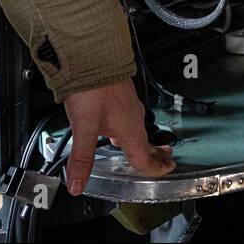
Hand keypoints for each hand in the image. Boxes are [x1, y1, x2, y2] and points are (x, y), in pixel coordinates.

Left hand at [62, 79, 175, 194]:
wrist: (94, 57)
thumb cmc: (93, 89)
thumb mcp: (84, 127)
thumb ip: (81, 158)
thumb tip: (77, 186)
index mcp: (130, 131)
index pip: (145, 158)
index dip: (155, 169)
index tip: (166, 171)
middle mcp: (134, 119)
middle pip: (147, 144)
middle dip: (156, 155)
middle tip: (165, 160)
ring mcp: (129, 107)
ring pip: (139, 130)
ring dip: (144, 142)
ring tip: (142, 148)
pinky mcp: (122, 98)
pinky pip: (132, 119)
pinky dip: (131, 130)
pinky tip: (119, 128)